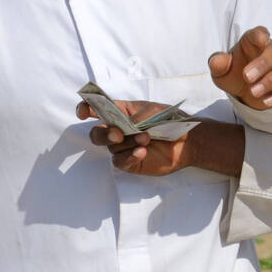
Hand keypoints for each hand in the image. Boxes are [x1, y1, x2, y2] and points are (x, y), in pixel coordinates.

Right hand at [77, 98, 197, 175]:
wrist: (188, 140)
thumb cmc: (171, 121)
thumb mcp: (155, 111)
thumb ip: (136, 117)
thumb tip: (124, 125)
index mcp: (120, 112)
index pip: (96, 109)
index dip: (85, 109)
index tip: (83, 112)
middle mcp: (118, 129)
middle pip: (97, 133)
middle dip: (105, 134)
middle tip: (119, 134)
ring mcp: (123, 147)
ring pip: (111, 147)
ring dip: (127, 142)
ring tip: (146, 138)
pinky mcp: (130, 161)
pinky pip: (120, 161)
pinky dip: (129, 156)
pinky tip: (142, 152)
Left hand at [208, 26, 271, 109]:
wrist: (244, 91)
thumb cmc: (233, 74)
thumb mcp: (221, 71)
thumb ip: (218, 64)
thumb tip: (217, 61)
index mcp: (253, 41)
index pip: (260, 33)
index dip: (261, 35)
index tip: (260, 40)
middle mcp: (271, 50)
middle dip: (262, 64)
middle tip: (246, 78)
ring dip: (270, 81)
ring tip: (253, 92)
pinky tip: (266, 101)